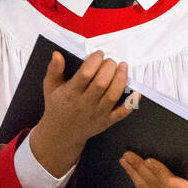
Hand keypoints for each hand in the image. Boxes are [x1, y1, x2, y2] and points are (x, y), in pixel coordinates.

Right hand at [30, 51, 133, 177]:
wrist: (61, 133)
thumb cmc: (58, 106)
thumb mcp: (51, 87)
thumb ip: (54, 70)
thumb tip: (57, 54)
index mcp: (70, 93)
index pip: (85, 74)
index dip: (94, 61)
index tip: (99, 54)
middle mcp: (85, 103)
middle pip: (101, 83)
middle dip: (109, 67)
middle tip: (111, 60)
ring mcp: (98, 113)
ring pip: (113, 95)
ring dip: (121, 79)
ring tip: (123, 67)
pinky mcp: (107, 120)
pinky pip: (123, 112)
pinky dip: (132, 102)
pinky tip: (136, 91)